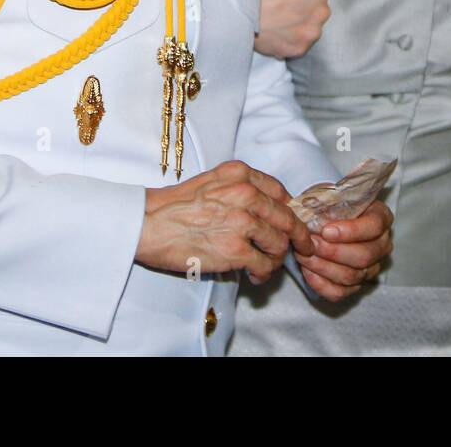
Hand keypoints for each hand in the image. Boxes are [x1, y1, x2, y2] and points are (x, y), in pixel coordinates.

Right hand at [135, 160, 311, 283]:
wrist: (147, 224)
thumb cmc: (174, 205)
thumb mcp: (212, 181)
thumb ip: (241, 189)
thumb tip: (268, 209)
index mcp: (241, 175)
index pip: (281, 193)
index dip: (291, 211)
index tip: (293, 223)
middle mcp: (246, 194)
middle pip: (288, 218)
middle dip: (299, 237)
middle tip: (303, 248)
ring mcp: (243, 222)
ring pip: (280, 243)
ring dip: (276, 258)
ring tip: (266, 266)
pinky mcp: (236, 250)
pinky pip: (265, 264)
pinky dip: (264, 272)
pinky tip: (256, 275)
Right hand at [253, 0, 339, 58]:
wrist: (238, 10)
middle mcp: (322, 13)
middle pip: (317, 9)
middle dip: (303, 7)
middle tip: (279, 3)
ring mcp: (310, 33)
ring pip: (310, 27)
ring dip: (298, 24)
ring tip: (277, 18)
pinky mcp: (299, 49)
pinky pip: (299, 43)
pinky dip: (290, 39)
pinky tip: (276, 30)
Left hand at [296, 200, 392, 301]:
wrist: (327, 220)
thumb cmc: (332, 206)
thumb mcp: (334, 196)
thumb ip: (329, 203)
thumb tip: (310, 213)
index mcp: (381, 217)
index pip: (374, 226)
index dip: (351, 231)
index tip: (326, 231)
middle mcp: (382, 244)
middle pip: (364, 255)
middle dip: (333, 251)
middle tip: (310, 244)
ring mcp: (371, 267)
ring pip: (352, 276)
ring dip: (323, 267)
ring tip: (303, 255)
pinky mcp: (357, 285)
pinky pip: (341, 292)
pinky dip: (322, 284)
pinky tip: (307, 271)